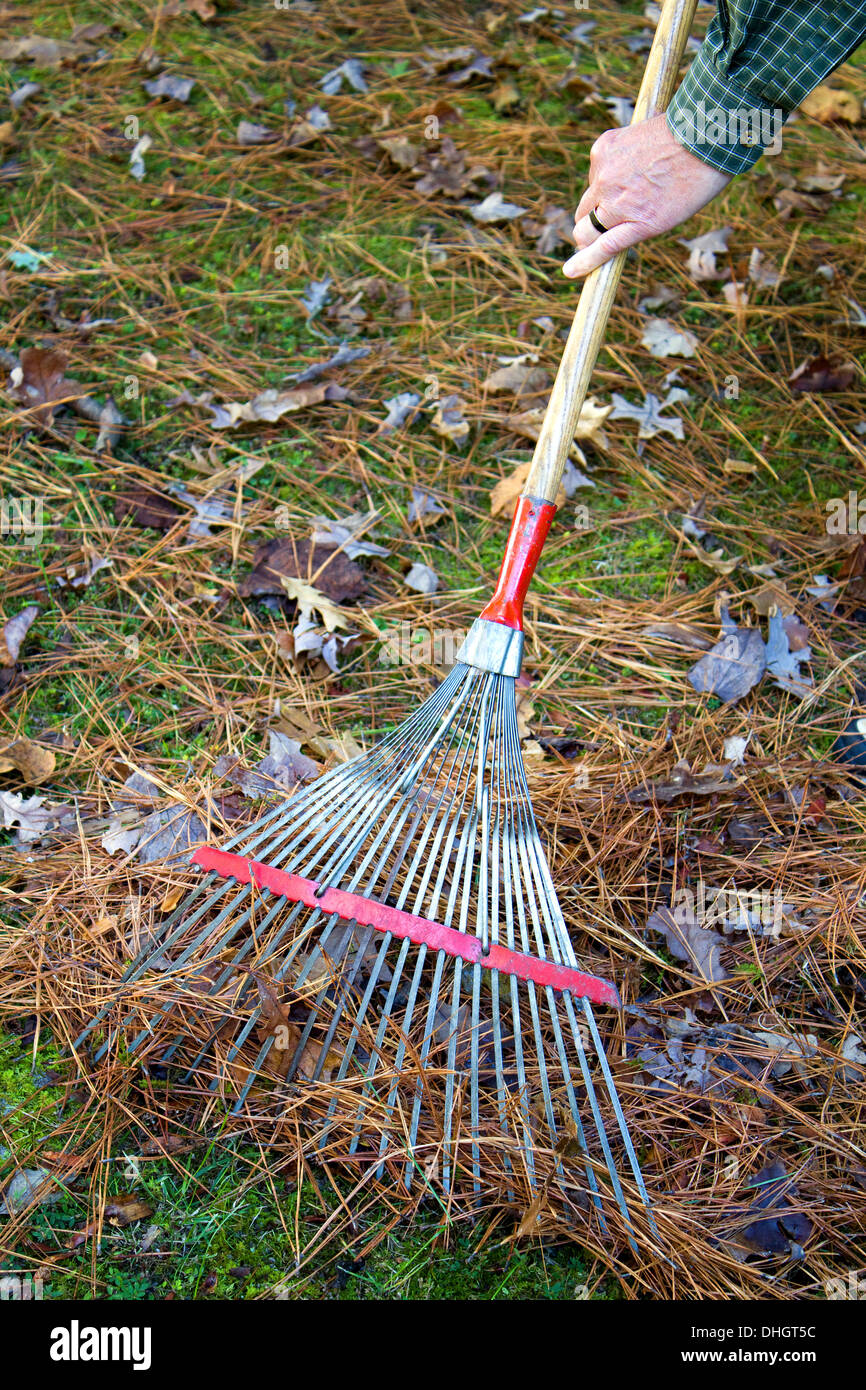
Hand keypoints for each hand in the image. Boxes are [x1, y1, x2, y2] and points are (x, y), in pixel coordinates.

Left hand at [562, 113, 730, 277]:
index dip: (604, 196)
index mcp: (603, 150)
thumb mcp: (646, 132)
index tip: (615, 203)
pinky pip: (605, 248)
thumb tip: (638, 168)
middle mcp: (603, 176)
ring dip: (592, 240)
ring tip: (601, 246)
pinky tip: (572, 271)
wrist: (709, 138)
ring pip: (587, 232)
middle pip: (585, 210)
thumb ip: (633, 154)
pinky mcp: (637, 223)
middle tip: (612, 226)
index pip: (593, 183)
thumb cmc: (689, 133)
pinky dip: (586, 262)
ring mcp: (617, 201)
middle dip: (595, 220)